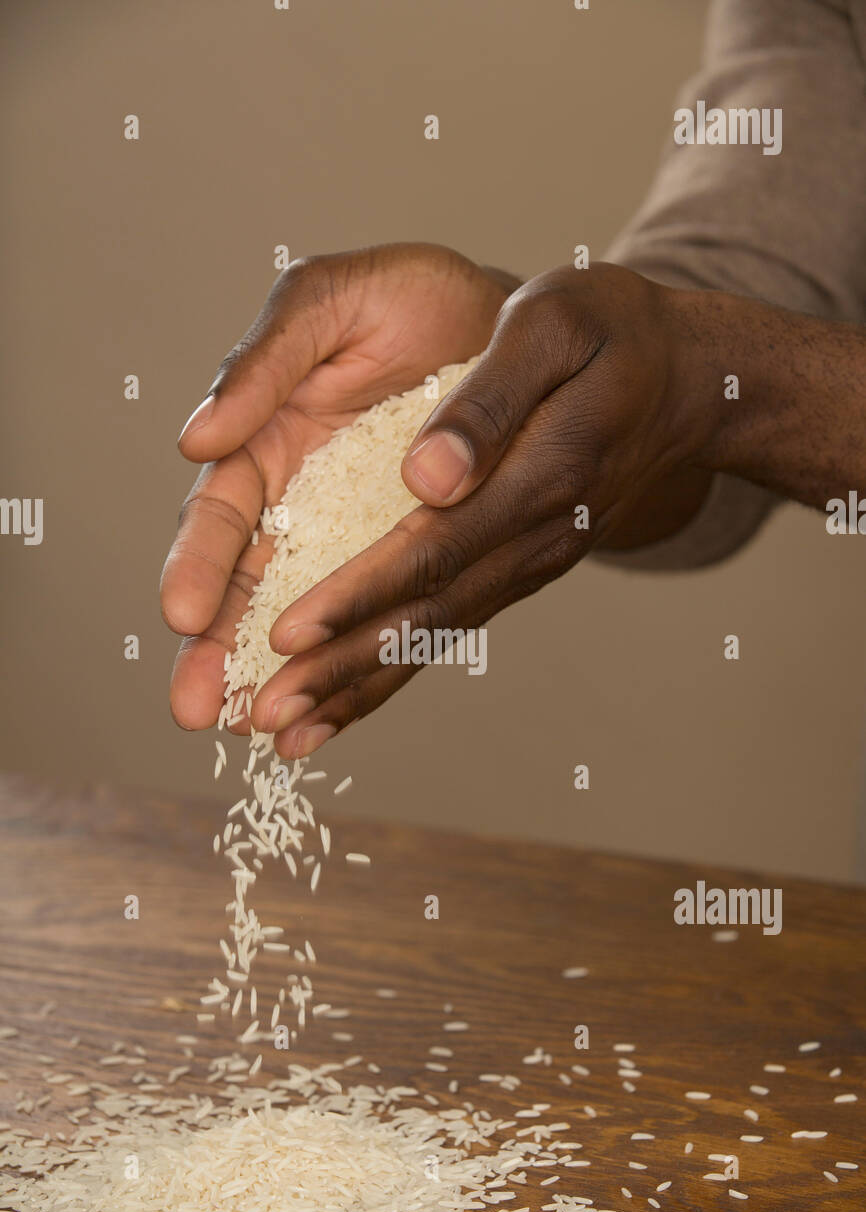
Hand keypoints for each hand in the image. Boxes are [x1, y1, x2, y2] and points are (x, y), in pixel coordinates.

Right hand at [160, 243, 515, 734]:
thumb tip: (198, 440)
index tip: (184, 614)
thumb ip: (264, 362)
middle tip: (196, 708)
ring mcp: (355, 544)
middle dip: (217, 650)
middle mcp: (302, 505)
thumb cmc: (413, 302)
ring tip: (258, 733)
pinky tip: (323, 729)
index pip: (218, 515)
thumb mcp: (327, 304)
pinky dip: (358, 675)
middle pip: (246, 589)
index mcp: (266, 442)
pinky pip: (383, 627)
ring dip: (282, 678)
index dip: (199, 564)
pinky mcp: (413, 569)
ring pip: (310, 623)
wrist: (516, 328)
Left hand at [252, 261, 710, 758]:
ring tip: (283, 736)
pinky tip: (338, 707)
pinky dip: (390, 673)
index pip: (436, 549)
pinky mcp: (516, 570)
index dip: (358, 595)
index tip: (287, 634)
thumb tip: (426, 478)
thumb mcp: (557, 324)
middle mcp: (534, 539)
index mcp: (539, 475)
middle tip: (262, 717)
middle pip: (426, 615)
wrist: (688, 382)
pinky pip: (447, 629)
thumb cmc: (614, 331)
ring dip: (355, 689)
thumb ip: (491, 399)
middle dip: (338, 668)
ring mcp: (527, 564)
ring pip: (434, 637)